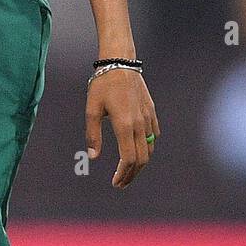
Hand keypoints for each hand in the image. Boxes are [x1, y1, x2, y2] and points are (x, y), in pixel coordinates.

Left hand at [85, 69, 159, 188]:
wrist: (120, 62)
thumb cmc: (102, 85)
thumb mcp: (91, 109)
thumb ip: (93, 135)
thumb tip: (93, 157)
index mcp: (124, 125)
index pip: (129, 158)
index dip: (123, 174)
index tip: (115, 182)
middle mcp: (140, 124)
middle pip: (142, 159)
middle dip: (132, 174)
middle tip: (121, 183)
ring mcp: (148, 117)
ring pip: (150, 149)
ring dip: (140, 164)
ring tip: (128, 171)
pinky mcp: (151, 111)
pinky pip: (154, 135)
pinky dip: (147, 148)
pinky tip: (138, 150)